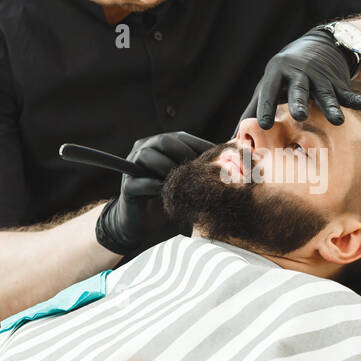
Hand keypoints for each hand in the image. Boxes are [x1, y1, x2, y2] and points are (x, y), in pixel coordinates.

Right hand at [94, 131, 214, 254]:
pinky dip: (156, 187)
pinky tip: (168, 196)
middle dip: (184, 154)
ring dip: (169, 169)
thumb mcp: (188, 179)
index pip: (182, 138)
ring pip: (149, 157)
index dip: (200, 146)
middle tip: (200, 172)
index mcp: (160, 144)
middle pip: (164, 141)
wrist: (145, 223)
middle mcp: (144, 150)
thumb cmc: (171, 198)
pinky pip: (140, 182)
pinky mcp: (127, 187)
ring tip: (183, 185)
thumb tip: (234, 151)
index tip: (219, 159)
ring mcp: (132, 166)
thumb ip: (202, 165)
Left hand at [241, 27, 360, 128]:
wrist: (319, 44)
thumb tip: (233, 138)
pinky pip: (346, 92)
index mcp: (276, 72)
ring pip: (325, 93)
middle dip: (299, 101)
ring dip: (331, 106)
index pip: (269, 91)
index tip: (262, 125)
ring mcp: (320, 76)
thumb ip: (252, 110)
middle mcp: (298, 72)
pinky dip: (354, 99)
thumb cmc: (285, 74)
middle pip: (299, 88)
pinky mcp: (337, 81)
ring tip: (338, 121)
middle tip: (299, 115)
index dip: (266, 107)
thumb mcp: (268, 85)